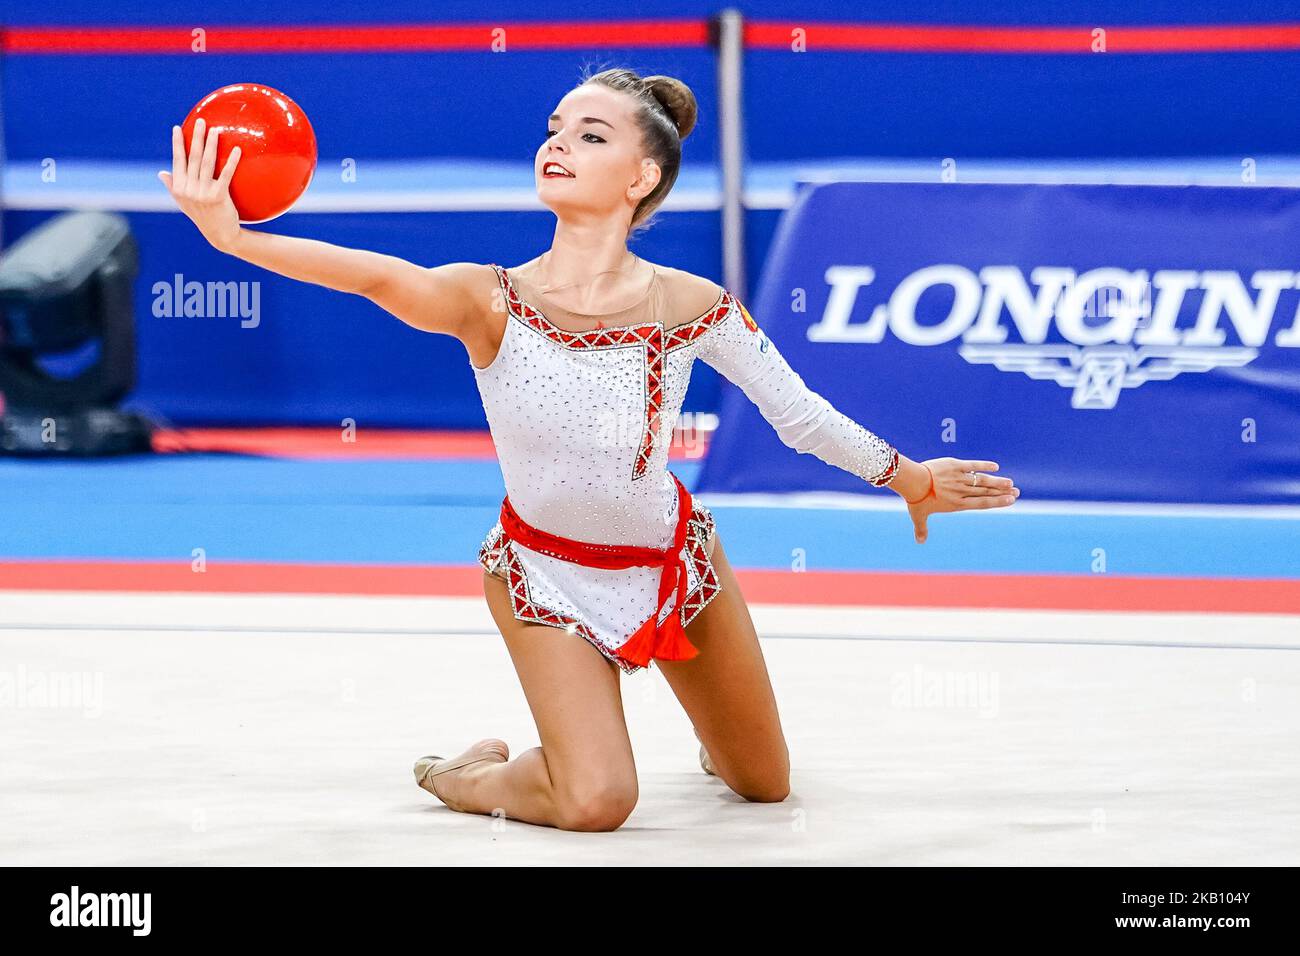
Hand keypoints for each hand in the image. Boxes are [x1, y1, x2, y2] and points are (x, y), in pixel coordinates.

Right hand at [158, 118, 243, 252]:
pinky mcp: (219, 197)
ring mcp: (203, 193)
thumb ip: (173, 187)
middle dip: (196, 137)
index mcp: (180, 188)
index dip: (177, 144)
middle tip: (201, 121)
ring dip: (211, 144)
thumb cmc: (202, 217)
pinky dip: (231, 161)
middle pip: (193, 158)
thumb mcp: (184, 203)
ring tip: (215, 130)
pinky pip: (225, 175)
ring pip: (207, 163)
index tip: (177, 128)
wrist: (220, 235)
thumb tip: (161, 172)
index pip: (177, 161)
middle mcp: (189, 189)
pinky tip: (236, 150)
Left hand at [904, 458, 1018, 543]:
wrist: (913, 481)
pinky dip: (984, 465)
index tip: (1010, 501)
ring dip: (998, 481)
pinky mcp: (955, 465)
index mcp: (957, 504)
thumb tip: (919, 542)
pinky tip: (995, 467)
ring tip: (1010, 482)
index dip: (997, 502)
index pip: (982, 503)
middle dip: (1002, 492)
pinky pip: (972, 465)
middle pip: (986, 492)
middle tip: (1016, 492)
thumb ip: (922, 529)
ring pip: (982, 480)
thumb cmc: (916, 499)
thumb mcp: (919, 516)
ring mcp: (960, 478)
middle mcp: (962, 492)